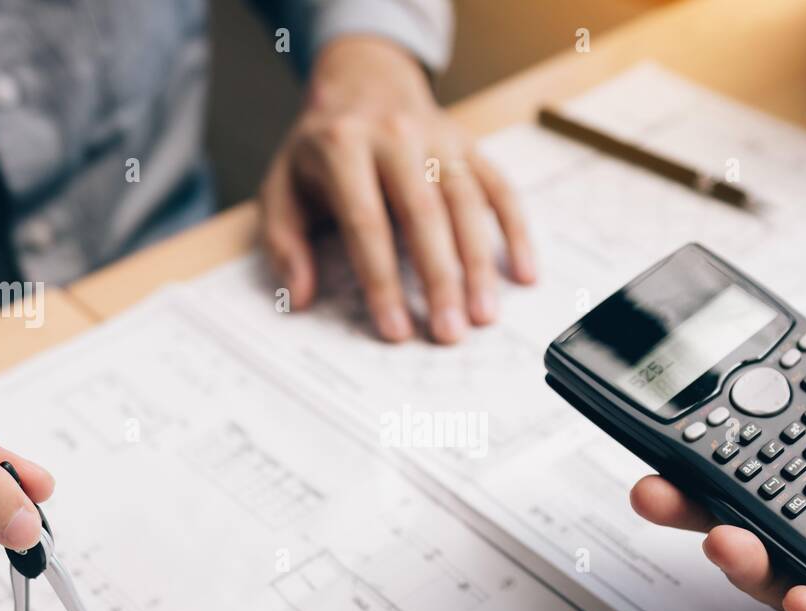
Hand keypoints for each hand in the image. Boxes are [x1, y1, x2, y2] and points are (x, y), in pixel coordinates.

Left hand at [258, 36, 534, 343]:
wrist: (363, 82)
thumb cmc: (320, 150)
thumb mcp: (282, 186)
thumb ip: (284, 243)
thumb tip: (300, 297)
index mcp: (342, 147)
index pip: (366, 223)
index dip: (381, 281)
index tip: (396, 330)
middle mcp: (395, 136)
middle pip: (423, 216)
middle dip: (439, 280)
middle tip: (449, 333)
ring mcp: (439, 139)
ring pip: (466, 205)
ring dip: (479, 265)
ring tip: (484, 315)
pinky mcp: (470, 145)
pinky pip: (499, 189)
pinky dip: (516, 231)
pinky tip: (524, 274)